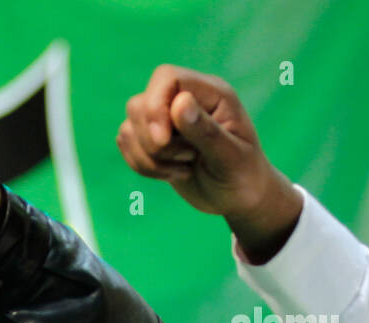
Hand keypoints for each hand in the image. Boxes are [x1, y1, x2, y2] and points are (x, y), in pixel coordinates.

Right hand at [116, 65, 302, 262]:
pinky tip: (170, 174)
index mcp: (211, 93)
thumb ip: (205, 130)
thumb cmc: (242, 175)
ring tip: (181, 168)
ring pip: (129, 126)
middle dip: (152, 140)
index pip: (166, 78)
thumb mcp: (230, 157)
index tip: (162, 141)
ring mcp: (166, 120)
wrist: (237, 198)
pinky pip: (126, 143)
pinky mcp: (152, 140)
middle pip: (140, 103)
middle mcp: (185, 100)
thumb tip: (179, 102)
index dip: (155, 106)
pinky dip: (141, 165)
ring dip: (148, 157)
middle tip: (187, 158)